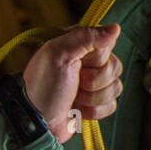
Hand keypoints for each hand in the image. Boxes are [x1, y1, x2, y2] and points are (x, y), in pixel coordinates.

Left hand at [22, 24, 122, 142]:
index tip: (80, 63)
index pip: (109, 45)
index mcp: (80, 46)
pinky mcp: (96, 104)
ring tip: (74, 99)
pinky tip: (78, 110)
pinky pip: (111, 105)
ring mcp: (94, 85)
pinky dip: (94, 111)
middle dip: (95, 80)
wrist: (35, 121)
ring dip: (93, 97)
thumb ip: (86, 36)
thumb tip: (115, 28)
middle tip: (75, 82)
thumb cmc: (42, 86)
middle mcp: (89, 63)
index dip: (97, 58)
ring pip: (115, 87)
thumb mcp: (58, 54)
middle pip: (115, 67)